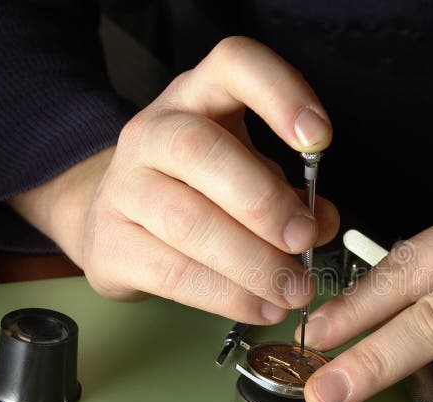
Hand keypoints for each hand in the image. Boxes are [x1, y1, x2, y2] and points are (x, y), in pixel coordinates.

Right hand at [9, 37, 337, 323]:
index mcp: (199, 98)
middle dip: (262, 202)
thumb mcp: (251, 175)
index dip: (278, 93)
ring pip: (185, 220)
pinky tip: (260, 306)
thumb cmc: (199, 190)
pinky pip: (170, 272)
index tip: (318, 140)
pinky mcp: (110, 243)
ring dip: (250, 262)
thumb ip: (294, 194)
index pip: (233, 64)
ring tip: (292, 290)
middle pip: (199, 151)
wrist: (117, 220)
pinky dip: (224, 296)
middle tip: (303, 241)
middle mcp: (153, 132)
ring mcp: (124, 187)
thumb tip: (322, 224)